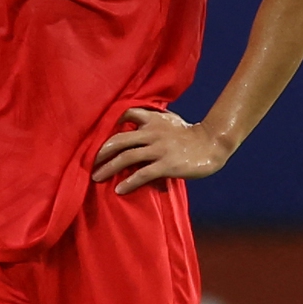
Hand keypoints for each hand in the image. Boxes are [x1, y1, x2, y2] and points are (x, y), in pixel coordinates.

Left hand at [91, 106, 231, 193]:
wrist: (214, 143)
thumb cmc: (191, 134)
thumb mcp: (170, 121)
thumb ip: (152, 122)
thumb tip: (134, 125)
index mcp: (153, 120)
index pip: (126, 113)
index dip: (109, 123)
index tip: (96, 135)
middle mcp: (152, 133)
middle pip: (118, 140)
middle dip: (100, 152)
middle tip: (88, 162)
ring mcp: (159, 149)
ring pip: (126, 157)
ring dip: (108, 168)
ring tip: (96, 177)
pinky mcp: (166, 165)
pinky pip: (142, 174)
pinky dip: (128, 182)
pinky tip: (119, 189)